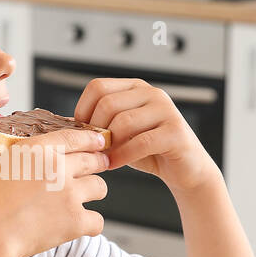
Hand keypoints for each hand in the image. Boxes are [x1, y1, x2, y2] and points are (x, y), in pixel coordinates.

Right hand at [0, 126, 109, 256]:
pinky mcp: (76, 222)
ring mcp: (71, 195)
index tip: (100, 142)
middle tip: (99, 167)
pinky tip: (79, 226)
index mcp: (39, 150)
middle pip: (94, 160)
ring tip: (82, 199)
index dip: (92, 140)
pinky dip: (90, 224)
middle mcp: (60, 168)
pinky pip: (98, 220)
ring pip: (100, 187)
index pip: (76, 137)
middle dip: (98, 163)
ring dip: (93, 192)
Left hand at [74, 78, 218, 193]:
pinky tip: (115, 164)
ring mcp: (166, 110)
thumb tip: (68, 125)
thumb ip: (101, 124)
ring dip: (109, 144)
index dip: (83, 109)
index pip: (98, 86)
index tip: (82, 132)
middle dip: (95, 130)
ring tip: (105, 158)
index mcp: (136, 87)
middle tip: (94, 149)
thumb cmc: (150, 151)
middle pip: (108, 103)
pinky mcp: (176, 131)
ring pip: (123, 122)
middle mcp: (152, 93)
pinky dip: (122, 156)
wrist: (186, 170)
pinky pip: (140, 142)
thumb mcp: (121, 133)